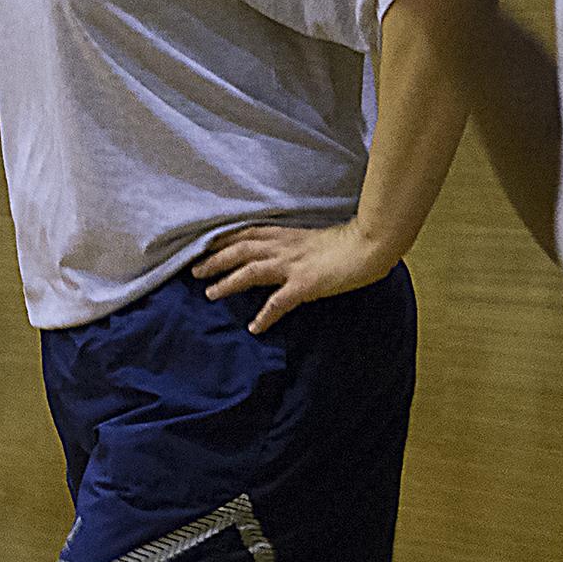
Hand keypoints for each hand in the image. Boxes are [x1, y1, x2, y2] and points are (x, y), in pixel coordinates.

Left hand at [197, 220, 394, 333]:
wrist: (369, 245)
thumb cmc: (345, 242)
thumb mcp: (310, 238)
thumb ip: (290, 245)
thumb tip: (276, 255)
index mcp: (284, 235)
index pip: (245, 234)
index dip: (221, 240)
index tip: (201, 246)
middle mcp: (283, 247)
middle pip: (239, 250)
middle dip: (214, 260)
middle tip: (193, 270)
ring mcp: (292, 265)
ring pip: (250, 271)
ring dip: (228, 282)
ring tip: (210, 294)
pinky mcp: (305, 284)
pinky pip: (278, 301)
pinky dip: (265, 314)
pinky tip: (255, 327)